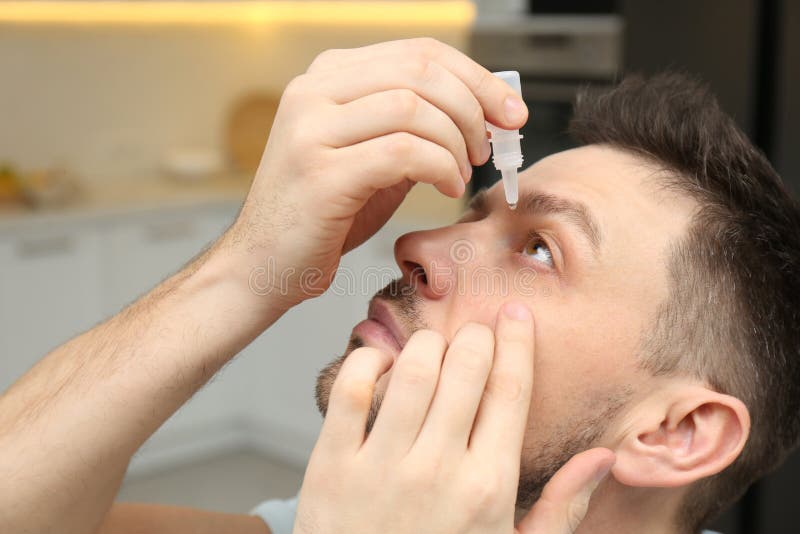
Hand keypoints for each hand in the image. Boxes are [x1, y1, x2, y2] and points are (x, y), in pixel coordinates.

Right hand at [223, 38, 527, 307]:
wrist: (264, 265)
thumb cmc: (323, 215)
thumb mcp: (372, 157)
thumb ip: (415, 129)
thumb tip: (482, 113)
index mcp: (327, 78)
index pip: (418, 52)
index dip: (476, 77)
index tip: (510, 110)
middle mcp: (313, 92)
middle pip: (420, 71)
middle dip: (474, 107)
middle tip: (489, 146)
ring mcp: (311, 130)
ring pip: (414, 108)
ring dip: (455, 143)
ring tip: (461, 174)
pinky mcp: (320, 173)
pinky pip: (403, 152)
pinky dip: (440, 168)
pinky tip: (446, 188)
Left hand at [293, 301, 614, 532]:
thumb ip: (561, 508)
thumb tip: (601, 458)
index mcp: (488, 487)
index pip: (511, 390)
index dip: (517, 342)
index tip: (516, 316)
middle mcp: (437, 470)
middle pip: (466, 367)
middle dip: (476, 336)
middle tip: (475, 332)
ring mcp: (381, 467)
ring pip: (413, 369)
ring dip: (428, 343)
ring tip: (434, 347)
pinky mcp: (331, 467)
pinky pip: (350, 391)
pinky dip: (367, 362)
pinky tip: (382, 361)